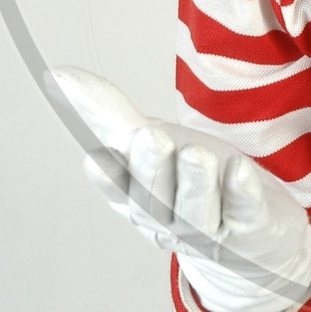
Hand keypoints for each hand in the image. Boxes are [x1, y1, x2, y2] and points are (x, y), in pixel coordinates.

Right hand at [46, 66, 310, 311]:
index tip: (96, 158)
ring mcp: (211, 230)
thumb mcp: (150, 142)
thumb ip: (107, 113)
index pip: (118, 190)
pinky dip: (241, 193)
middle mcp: (169, 220)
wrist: (253, 235)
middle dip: (151, 169)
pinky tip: (239, 171)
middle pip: (154, 200)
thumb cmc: (192, 181)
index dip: (108, 178)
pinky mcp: (250, 229)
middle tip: (151, 136)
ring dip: (194, 184)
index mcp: (139, 199)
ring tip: (195, 153)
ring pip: (196, 213)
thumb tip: (57, 76)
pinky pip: (245, 212)